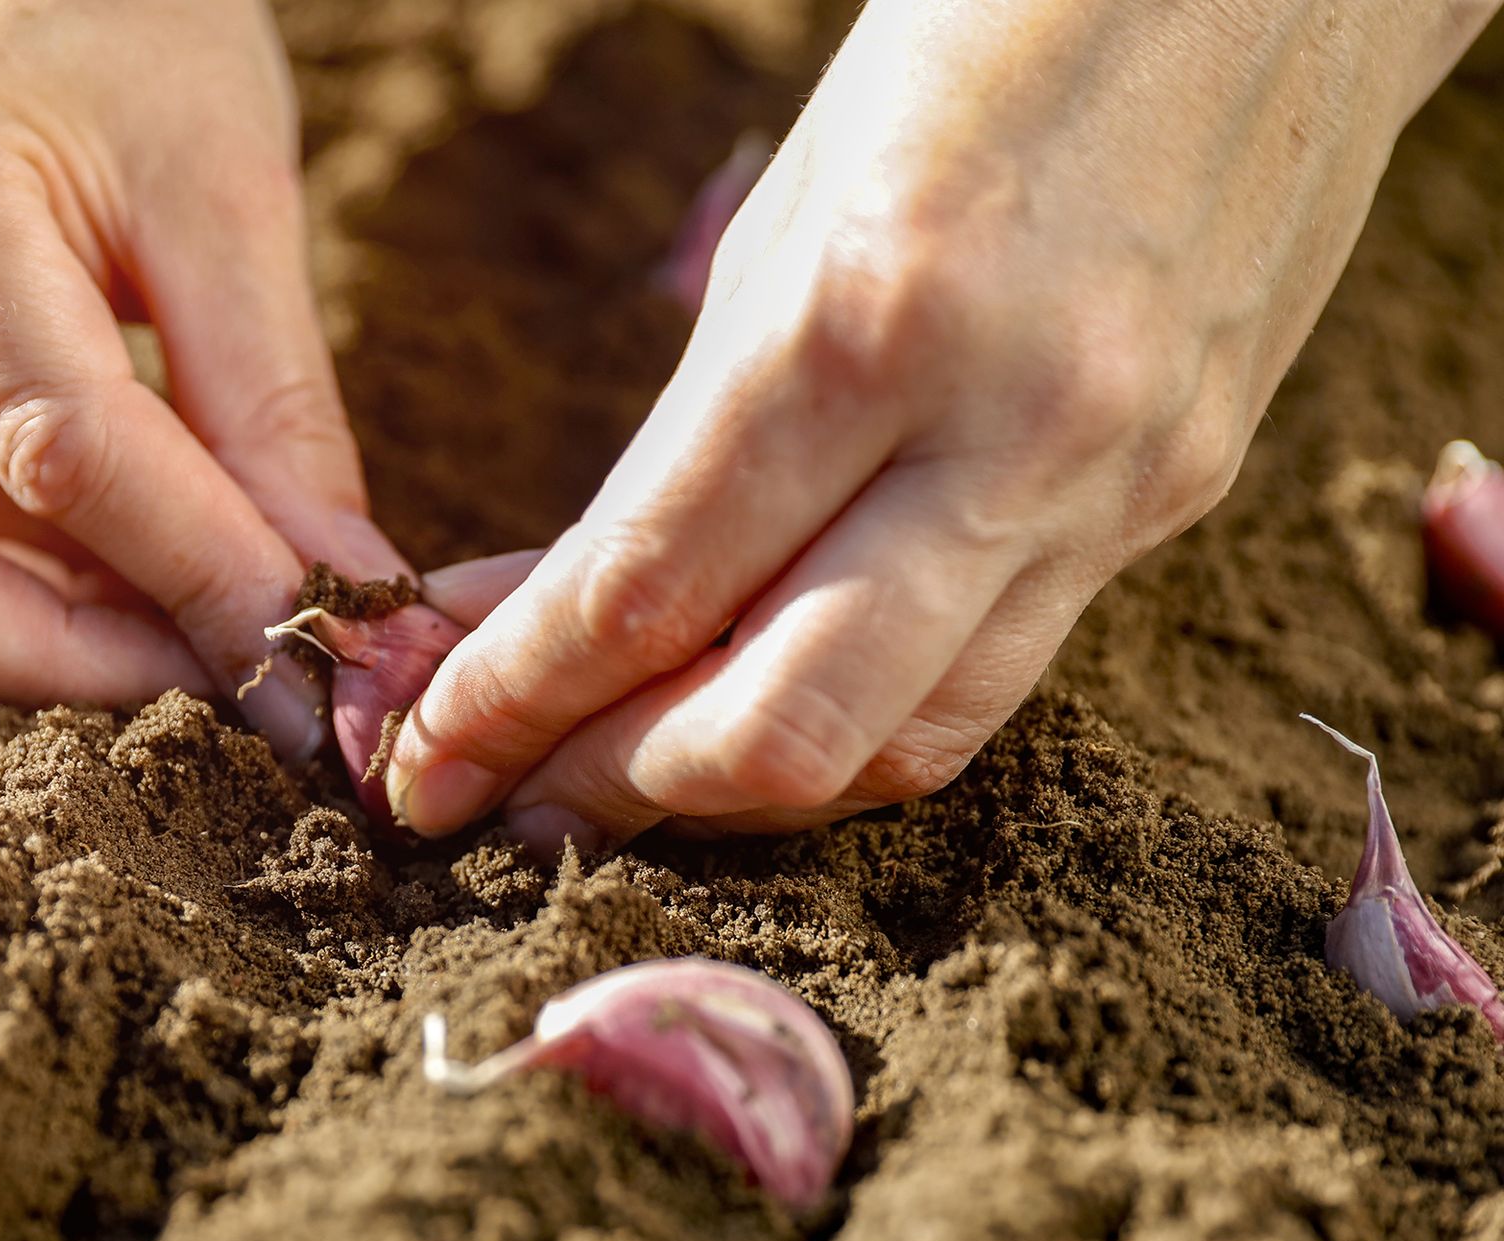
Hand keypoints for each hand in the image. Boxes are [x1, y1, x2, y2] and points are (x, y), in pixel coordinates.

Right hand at [0, 0, 406, 758]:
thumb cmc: (135, 23)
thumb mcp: (233, 193)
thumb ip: (275, 413)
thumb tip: (326, 606)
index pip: (53, 444)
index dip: (192, 578)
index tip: (307, 657)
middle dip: (58, 659)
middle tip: (219, 669)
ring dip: (43, 636)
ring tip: (191, 614)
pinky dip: (22, 587)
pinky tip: (131, 571)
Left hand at [389, 0, 1498, 846]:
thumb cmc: (975, 51)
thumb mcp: (784, 227)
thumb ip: (677, 450)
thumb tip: (548, 608)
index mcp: (867, 320)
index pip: (649, 592)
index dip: (515, 706)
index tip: (430, 767)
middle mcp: (1007, 434)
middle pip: (786, 731)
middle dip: (620, 788)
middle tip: (519, 800)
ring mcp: (1114, 486)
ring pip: (904, 746)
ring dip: (742, 789)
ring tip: (629, 771)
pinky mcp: (1176, 506)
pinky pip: (993, 680)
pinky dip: (858, 720)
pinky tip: (772, 704)